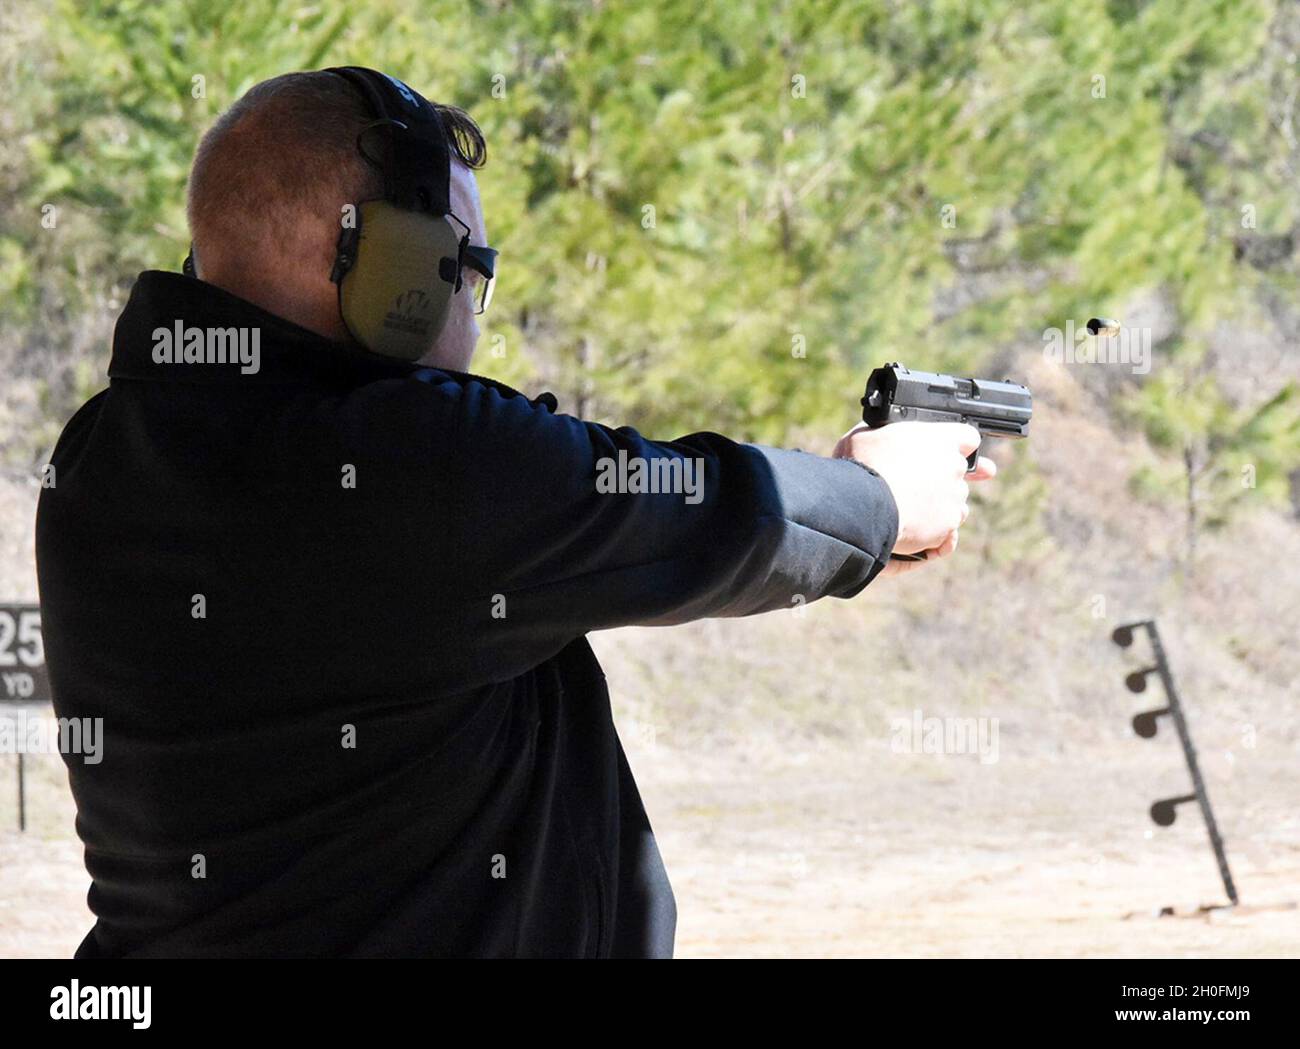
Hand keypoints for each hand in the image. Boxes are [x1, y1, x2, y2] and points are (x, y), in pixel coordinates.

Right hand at [832, 422, 996, 575]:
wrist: (862, 505)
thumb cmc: (862, 466)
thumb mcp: (865, 436)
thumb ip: (884, 434)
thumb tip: (879, 439)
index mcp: (939, 439)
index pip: (968, 437)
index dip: (960, 445)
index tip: (956, 452)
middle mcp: (954, 467)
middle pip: (960, 473)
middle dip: (944, 479)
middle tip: (921, 486)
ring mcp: (954, 498)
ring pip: (956, 503)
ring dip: (940, 506)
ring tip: (911, 510)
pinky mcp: (947, 526)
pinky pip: (948, 531)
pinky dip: (935, 533)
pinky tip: (914, 529)